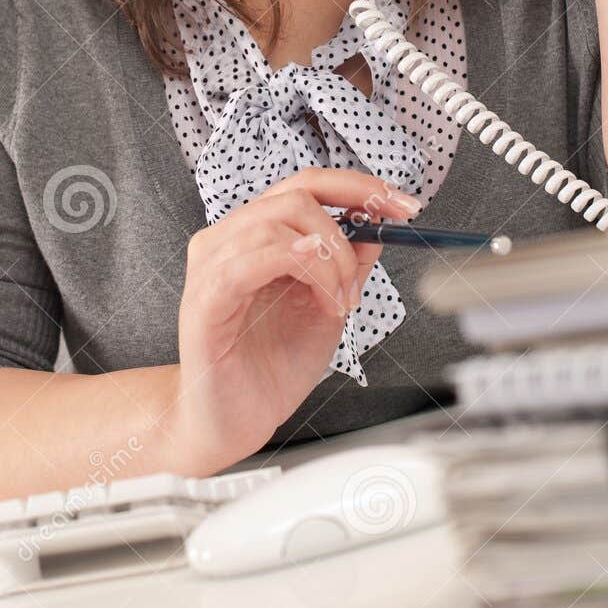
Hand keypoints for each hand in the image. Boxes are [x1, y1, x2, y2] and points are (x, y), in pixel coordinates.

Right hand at [172, 168, 419, 471]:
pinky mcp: (204, 298)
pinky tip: (320, 294)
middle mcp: (229, 240)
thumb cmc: (269, 369)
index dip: (359, 187)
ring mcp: (212, 265)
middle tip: (358, 280)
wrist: (234, 422)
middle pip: (295, 195)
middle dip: (346, 231)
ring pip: (277, 221)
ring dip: (326, 260)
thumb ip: (347, 265)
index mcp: (257, 236)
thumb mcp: (328, 308)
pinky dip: (299, 266)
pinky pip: (251, 258)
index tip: (403, 206)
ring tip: (336, 303)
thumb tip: (377, 225)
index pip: (307, 185)